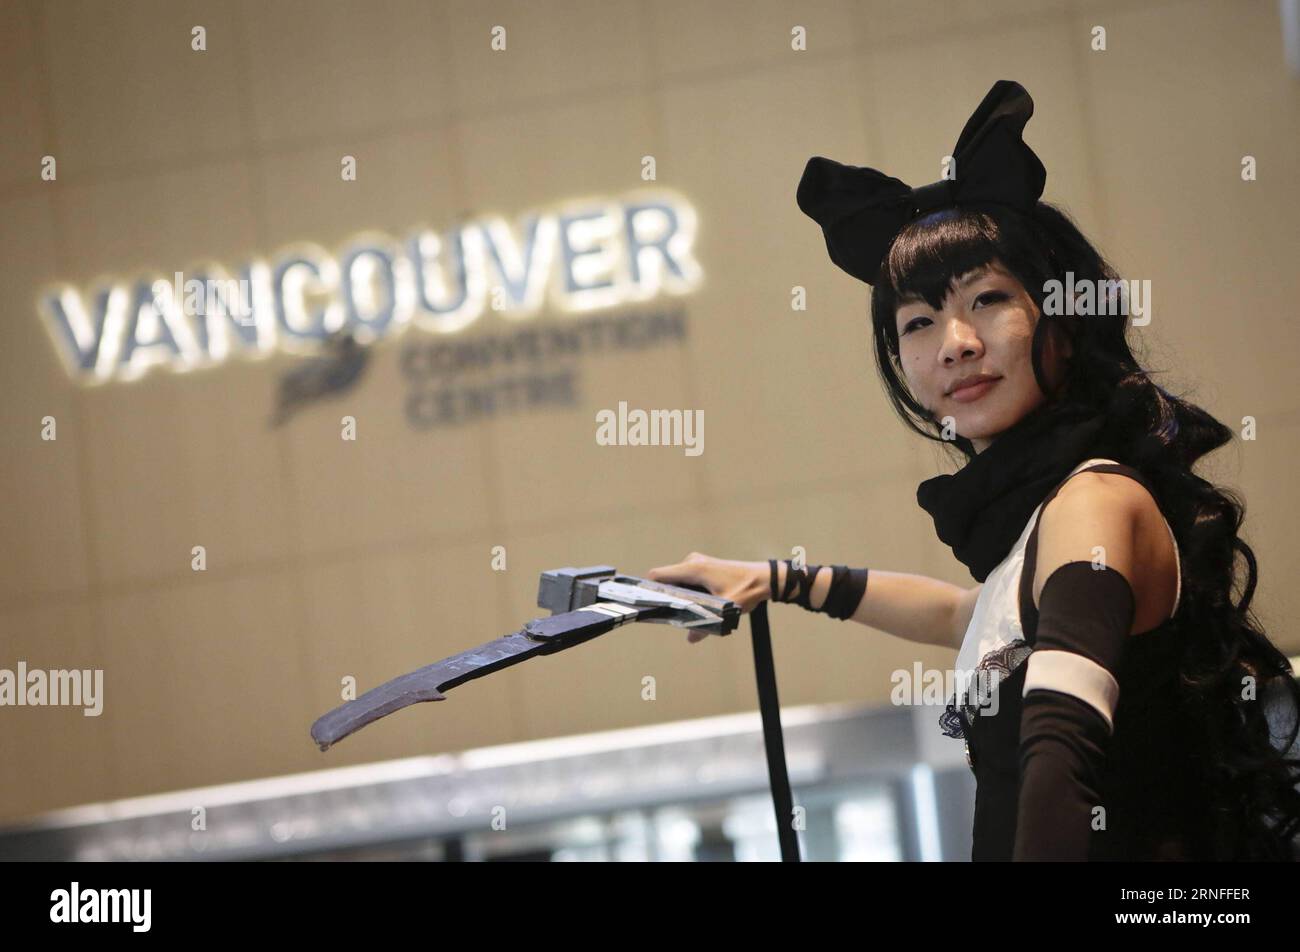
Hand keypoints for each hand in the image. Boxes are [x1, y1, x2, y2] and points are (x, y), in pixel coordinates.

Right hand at [645, 552, 768, 643]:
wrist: (766, 578)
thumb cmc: (747, 589)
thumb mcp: (725, 610)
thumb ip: (706, 624)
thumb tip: (691, 638)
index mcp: (693, 568)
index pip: (657, 575)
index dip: (648, 589)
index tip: (646, 605)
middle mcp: (692, 562)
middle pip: (666, 581)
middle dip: (665, 598)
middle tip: (668, 617)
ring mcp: (698, 564)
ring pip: (677, 582)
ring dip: (678, 597)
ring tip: (685, 614)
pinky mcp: (704, 568)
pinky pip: (686, 581)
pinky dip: (687, 593)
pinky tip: (696, 607)